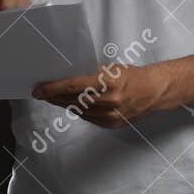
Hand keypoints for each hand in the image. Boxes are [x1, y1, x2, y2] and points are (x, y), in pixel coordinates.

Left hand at [30, 64, 168, 128]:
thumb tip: (67, 75)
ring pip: (78, 111)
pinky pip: (88, 118)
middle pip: (72, 101)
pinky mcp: (112, 124)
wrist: (154, 92)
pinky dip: (77, 111)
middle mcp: (109, 102)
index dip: (53, 88)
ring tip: (51, 98)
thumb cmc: (132, 76)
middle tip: (40, 93)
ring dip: (62, 104)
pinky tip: (69, 105)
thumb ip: (90, 74)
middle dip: (54, 97)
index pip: (73, 86)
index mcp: (108, 83)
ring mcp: (111, 116)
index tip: (39, 89)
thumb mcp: (111, 69)